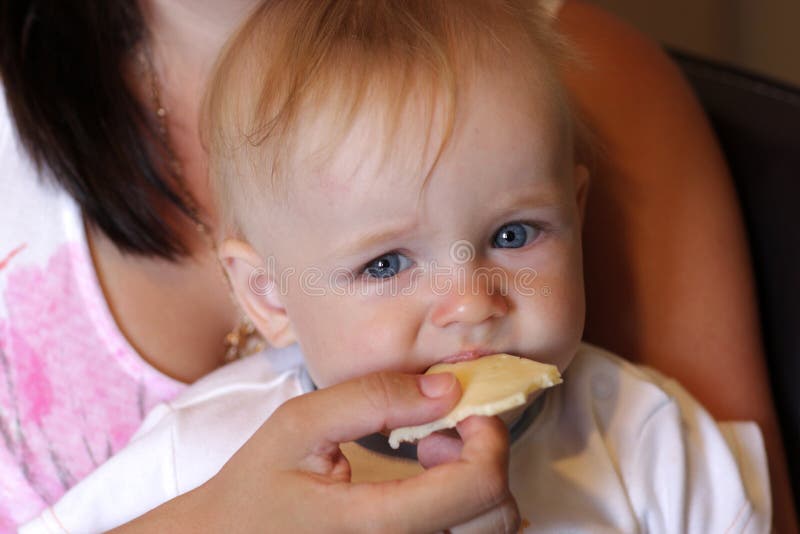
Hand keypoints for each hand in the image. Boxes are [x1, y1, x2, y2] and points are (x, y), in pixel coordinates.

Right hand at [187, 371, 516, 532]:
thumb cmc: (254, 489)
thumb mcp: (297, 426)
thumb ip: (372, 399)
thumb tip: (446, 388)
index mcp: (376, 526)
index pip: (479, 488)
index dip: (490, 438)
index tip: (466, 410)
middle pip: (498, 519)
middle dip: (486, 462)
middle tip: (440, 435)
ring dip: (477, 489)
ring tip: (428, 460)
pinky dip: (463, 512)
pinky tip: (423, 491)